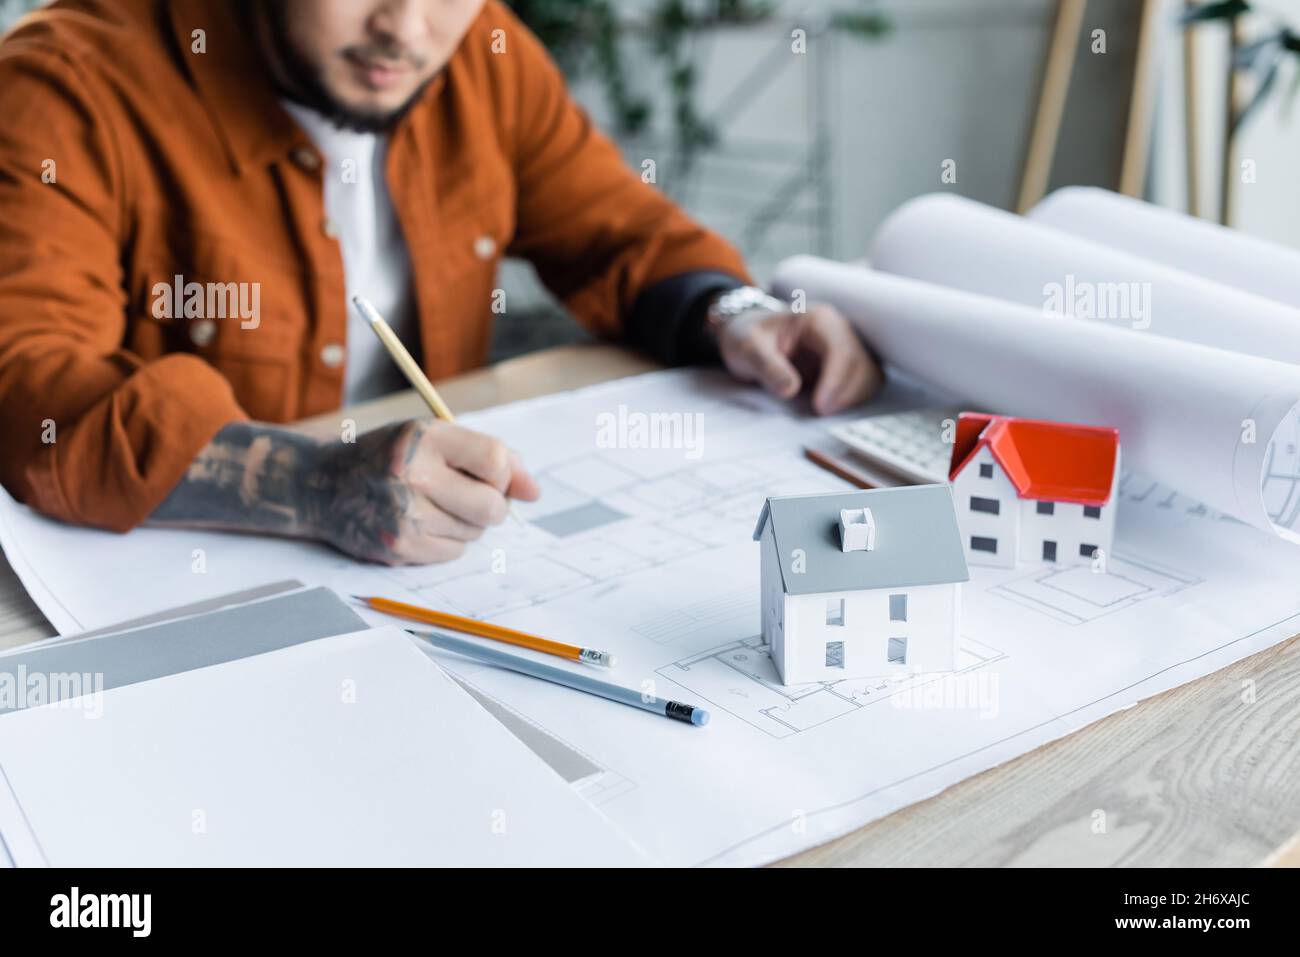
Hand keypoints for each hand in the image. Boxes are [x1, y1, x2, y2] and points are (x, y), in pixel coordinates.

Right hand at [303, 419, 538, 564]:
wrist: (320, 486)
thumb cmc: (388, 457)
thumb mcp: (433, 438)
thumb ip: (489, 456)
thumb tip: (534, 493)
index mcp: (424, 437)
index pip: (495, 459)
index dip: (504, 473)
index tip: (492, 475)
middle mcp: (412, 474)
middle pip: (492, 505)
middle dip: (492, 505)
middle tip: (470, 495)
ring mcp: (404, 514)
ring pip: (475, 531)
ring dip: (466, 522)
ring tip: (433, 504)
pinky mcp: (399, 546)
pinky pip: (454, 551)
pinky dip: (447, 540)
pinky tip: (420, 522)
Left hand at [716, 303, 882, 414]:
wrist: (748, 336)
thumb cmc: (748, 336)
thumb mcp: (748, 348)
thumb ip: (767, 366)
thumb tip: (790, 389)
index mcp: (818, 320)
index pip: (842, 349)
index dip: (836, 381)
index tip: (820, 406)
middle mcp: (840, 330)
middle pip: (862, 364)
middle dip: (845, 393)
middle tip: (819, 413)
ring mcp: (846, 348)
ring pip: (870, 376)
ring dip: (852, 398)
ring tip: (823, 412)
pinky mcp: (846, 366)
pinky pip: (864, 384)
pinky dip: (853, 400)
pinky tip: (830, 408)